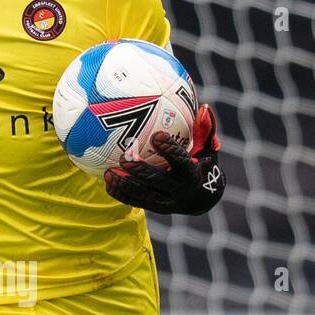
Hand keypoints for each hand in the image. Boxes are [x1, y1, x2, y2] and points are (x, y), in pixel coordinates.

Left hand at [104, 102, 224, 215]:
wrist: (200, 200)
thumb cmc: (202, 165)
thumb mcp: (207, 150)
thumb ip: (205, 130)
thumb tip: (204, 108)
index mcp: (191, 173)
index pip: (180, 161)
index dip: (169, 149)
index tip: (156, 136)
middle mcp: (178, 190)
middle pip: (156, 180)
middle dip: (140, 170)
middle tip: (125, 156)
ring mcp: (165, 201)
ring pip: (142, 194)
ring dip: (124, 184)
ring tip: (108, 173)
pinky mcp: (154, 207)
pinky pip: (134, 201)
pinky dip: (120, 193)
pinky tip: (107, 182)